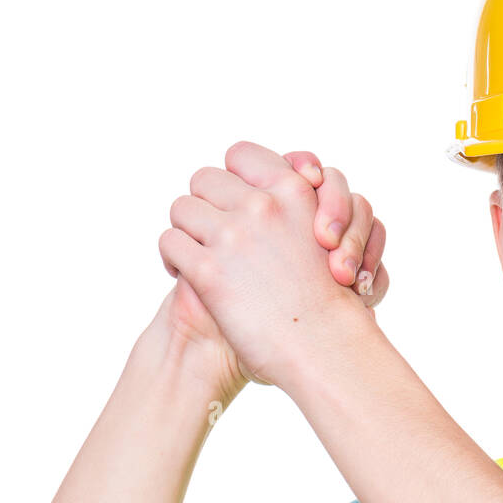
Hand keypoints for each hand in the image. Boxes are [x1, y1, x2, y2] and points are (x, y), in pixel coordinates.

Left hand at [158, 142, 387, 387]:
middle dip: (205, 205)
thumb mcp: (326, 237)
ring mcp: (234, 236)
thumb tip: (261, 199)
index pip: (241, 155)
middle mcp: (262, 206)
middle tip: (210, 232)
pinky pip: (170, 243)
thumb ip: (296, 211)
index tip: (233, 201)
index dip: (232, 176)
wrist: (327, 347)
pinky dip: (174, 259)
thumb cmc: (332, 302)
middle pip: (205, 179)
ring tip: (196, 256)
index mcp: (294, 191)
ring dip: (187, 231)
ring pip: (182, 208)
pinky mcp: (209, 271)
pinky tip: (189, 277)